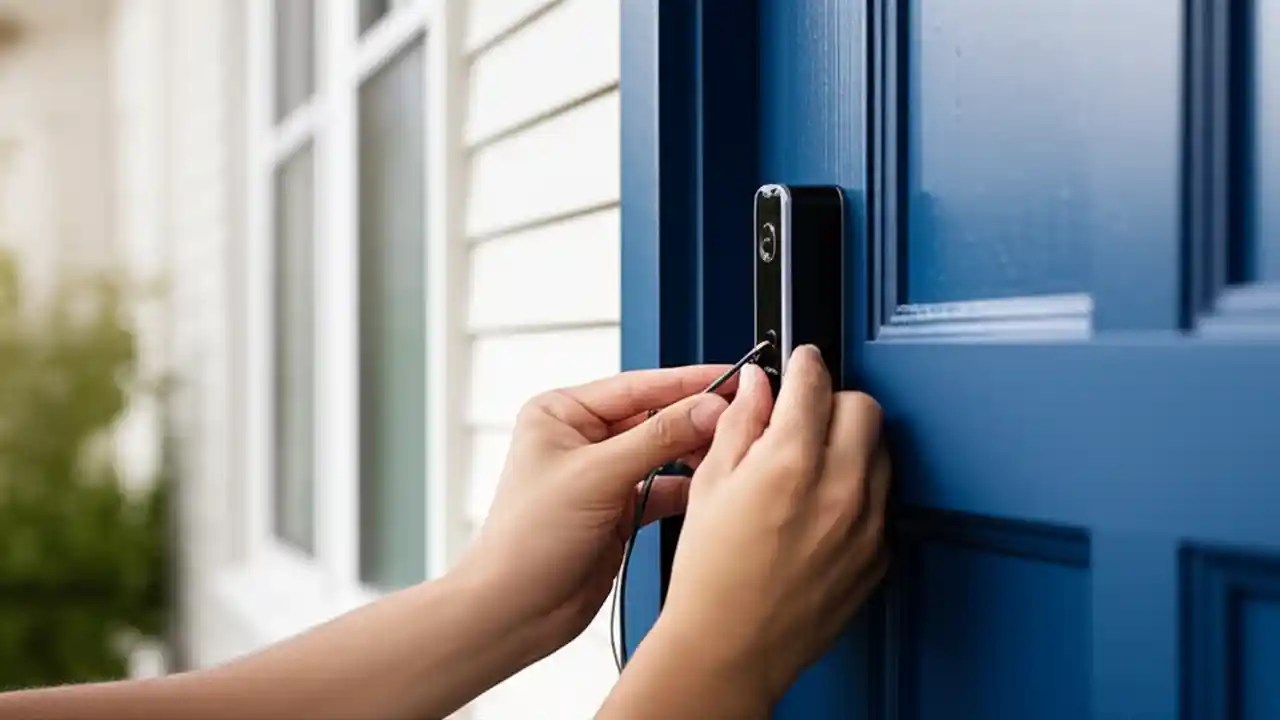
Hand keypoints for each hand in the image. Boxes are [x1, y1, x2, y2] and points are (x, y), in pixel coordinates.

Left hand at [456, 365, 735, 657]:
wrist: (516, 611)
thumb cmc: (526, 540)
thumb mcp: (595, 476)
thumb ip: (657, 438)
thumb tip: (705, 407)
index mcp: (561, 413)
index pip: (636, 386)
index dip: (685, 383)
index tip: (729, 379)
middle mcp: (581, 439)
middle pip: (653, 416)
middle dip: (695, 418)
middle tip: (739, 418)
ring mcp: (602, 475)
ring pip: (662, 452)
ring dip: (694, 453)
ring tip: (730, 450)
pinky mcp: (618, 510)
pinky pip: (664, 488)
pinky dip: (687, 488)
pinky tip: (711, 486)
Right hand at [645, 347, 889, 707]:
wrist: (730, 648)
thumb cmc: (711, 578)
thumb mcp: (710, 486)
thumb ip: (739, 425)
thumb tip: (757, 388)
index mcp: (789, 463)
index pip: (814, 381)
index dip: (803, 363)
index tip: (800, 361)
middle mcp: (838, 488)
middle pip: (864, 407)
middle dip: (834, 401)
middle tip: (806, 416)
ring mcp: (866, 524)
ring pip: (881, 451)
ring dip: (851, 444)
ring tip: (812, 467)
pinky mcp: (879, 555)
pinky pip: (882, 501)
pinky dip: (859, 492)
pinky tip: (824, 508)